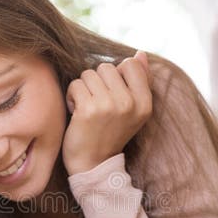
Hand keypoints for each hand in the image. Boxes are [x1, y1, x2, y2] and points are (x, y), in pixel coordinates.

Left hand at [62, 50, 152, 174]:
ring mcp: (109, 106)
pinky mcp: (88, 109)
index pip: (130, 65)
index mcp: (145, 103)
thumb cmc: (111, 132)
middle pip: (106, 67)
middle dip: (97, 82)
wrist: (93, 164)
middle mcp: (130, 103)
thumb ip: (140, 80)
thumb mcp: (133, 109)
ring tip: (87, 108)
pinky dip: (72, 96)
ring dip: (83, 89)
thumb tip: (140, 53)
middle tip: (97, 104)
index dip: (116, 75)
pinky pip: (75, 84)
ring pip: (89, 74)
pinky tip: (77, 113)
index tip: (112, 94)